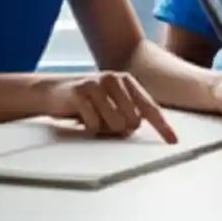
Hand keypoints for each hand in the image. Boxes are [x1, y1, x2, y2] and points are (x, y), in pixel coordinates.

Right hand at [42, 72, 176, 142]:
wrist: (49, 89)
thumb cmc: (84, 99)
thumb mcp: (110, 101)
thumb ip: (127, 111)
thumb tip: (137, 128)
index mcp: (127, 81)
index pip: (149, 107)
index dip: (162, 126)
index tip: (172, 141)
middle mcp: (115, 79)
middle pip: (133, 121)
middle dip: (120, 129)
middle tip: (104, 121)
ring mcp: (97, 84)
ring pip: (115, 124)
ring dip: (103, 129)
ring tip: (92, 118)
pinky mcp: (80, 93)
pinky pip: (94, 124)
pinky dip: (88, 128)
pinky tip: (80, 118)